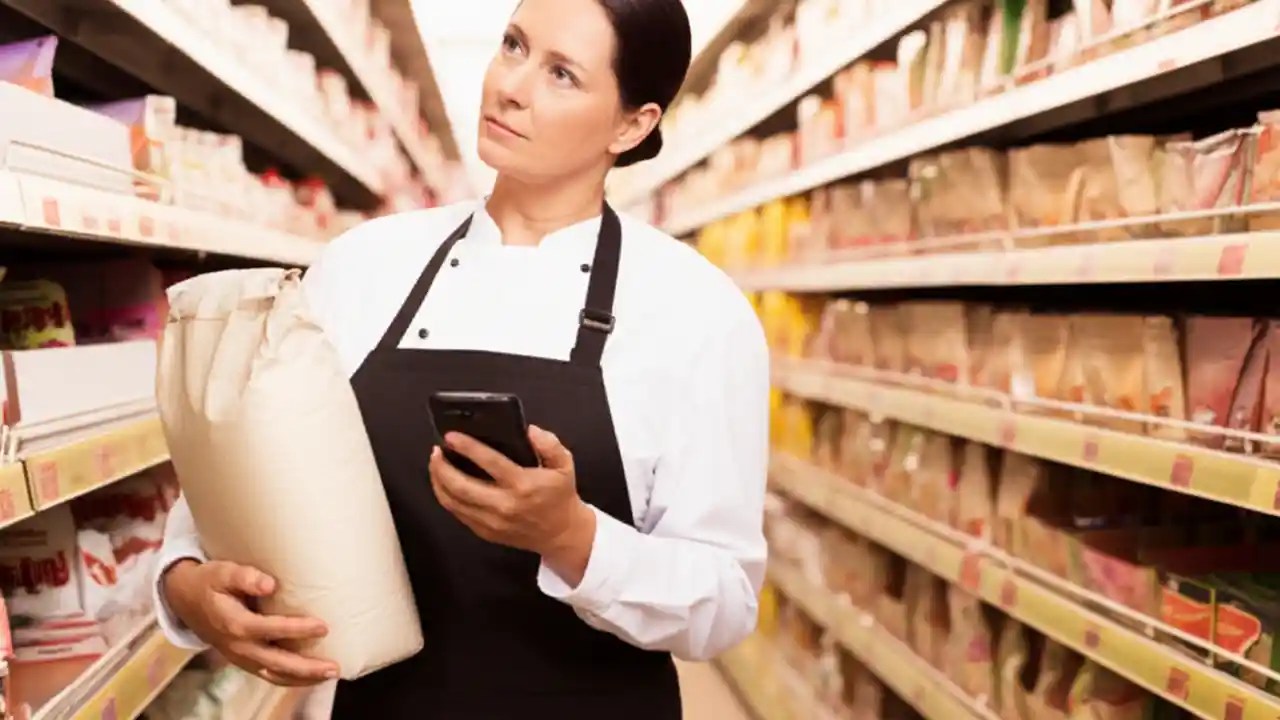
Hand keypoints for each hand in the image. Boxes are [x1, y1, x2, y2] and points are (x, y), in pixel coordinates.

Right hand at [162, 560, 339, 685]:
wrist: (185, 601)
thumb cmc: (210, 582)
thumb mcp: (221, 572)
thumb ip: (244, 576)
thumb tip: (270, 584)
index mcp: (234, 624)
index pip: (270, 630)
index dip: (297, 630)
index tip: (323, 626)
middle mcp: (238, 646)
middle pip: (276, 663)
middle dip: (306, 667)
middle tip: (334, 667)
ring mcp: (241, 657)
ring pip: (274, 675)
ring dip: (303, 678)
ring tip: (330, 674)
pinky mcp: (244, 661)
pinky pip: (270, 675)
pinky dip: (291, 679)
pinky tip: (312, 676)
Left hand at [430, 426, 596, 584]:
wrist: (561, 534)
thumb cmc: (560, 496)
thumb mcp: (564, 464)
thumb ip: (549, 444)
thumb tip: (530, 430)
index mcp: (523, 485)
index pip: (489, 462)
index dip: (467, 447)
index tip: (451, 436)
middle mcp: (504, 505)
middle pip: (460, 485)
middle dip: (442, 466)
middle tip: (436, 451)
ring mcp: (492, 521)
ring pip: (453, 502)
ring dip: (438, 481)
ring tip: (435, 464)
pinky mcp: (485, 532)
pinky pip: (457, 513)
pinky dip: (445, 497)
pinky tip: (443, 483)